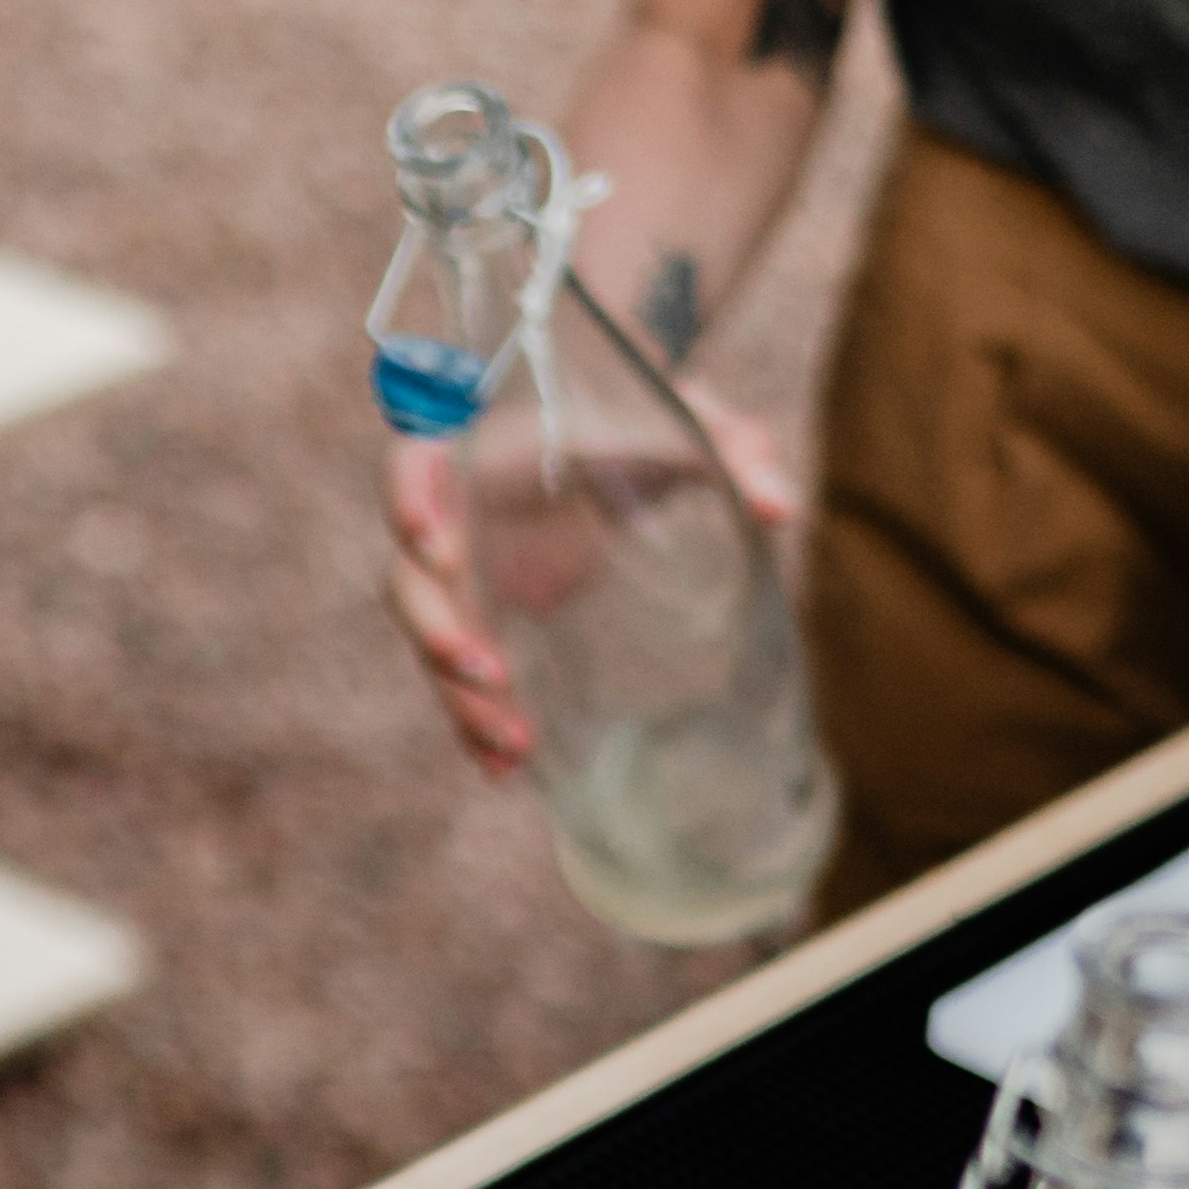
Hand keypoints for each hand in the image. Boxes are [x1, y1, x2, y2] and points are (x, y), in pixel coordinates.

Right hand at [382, 395, 796, 776]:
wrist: (623, 443)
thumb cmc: (644, 417)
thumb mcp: (692, 421)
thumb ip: (734, 448)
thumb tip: (779, 507)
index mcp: (486, 449)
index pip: (415, 465)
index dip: (410, 501)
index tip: (438, 545)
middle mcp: (459, 516)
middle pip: (410, 577)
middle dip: (436, 629)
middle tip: (490, 673)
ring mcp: (470, 574)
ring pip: (434, 640)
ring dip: (459, 697)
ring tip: (513, 745)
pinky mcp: (492, 618)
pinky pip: (464, 676)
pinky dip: (477, 725)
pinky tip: (505, 771)